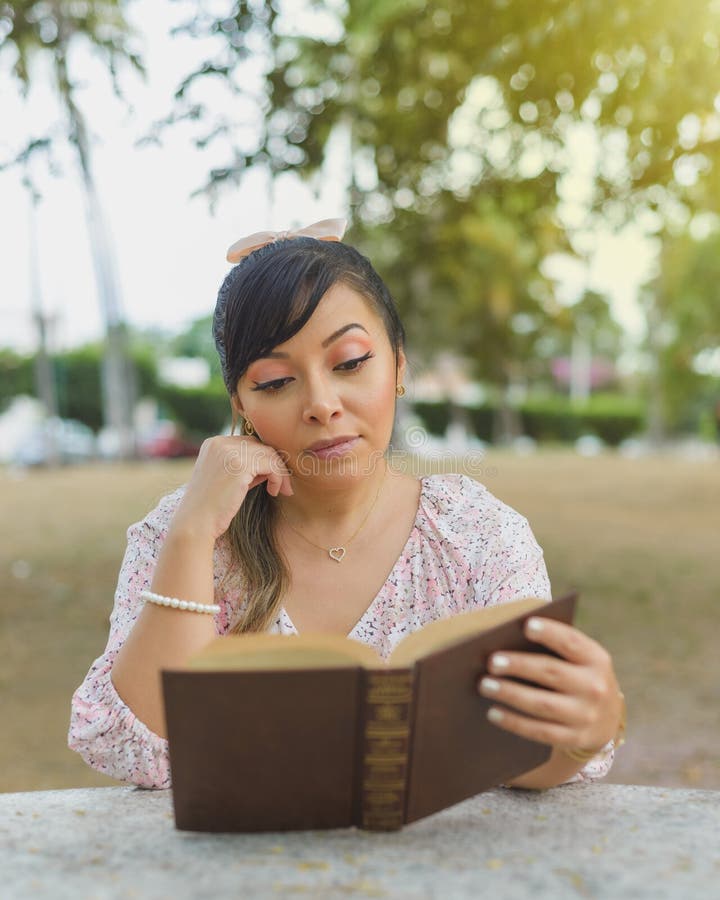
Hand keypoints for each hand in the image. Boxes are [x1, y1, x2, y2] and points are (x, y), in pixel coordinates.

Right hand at [170, 434, 293, 540]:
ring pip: (269, 454)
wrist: (195, 524)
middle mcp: (220, 443)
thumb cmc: (212, 508)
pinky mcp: (240, 465)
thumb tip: (272, 463)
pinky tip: (273, 492)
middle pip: (260, 446)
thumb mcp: (228, 480)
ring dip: (280, 473)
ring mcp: (229, 452)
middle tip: (283, 486)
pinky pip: (271, 464)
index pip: (249, 443)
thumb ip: (246, 467)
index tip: (272, 479)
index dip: (264, 460)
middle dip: (275, 465)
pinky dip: (278, 477)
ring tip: (280, 490)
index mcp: (213, 444)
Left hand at [477, 617, 622, 752]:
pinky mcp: (575, 738)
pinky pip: (540, 731)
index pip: (572, 642)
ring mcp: (586, 716)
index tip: (526, 625)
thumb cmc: (580, 675)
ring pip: (542, 704)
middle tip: (491, 662)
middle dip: (519, 666)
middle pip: (551, 672)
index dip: (550, 633)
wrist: (608, 718)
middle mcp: (595, 687)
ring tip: (485, 685)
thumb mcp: (581, 658)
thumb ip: (556, 647)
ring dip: (510, 694)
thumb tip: (509, 639)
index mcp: (596, 659)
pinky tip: (492, 712)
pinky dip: (514, 722)